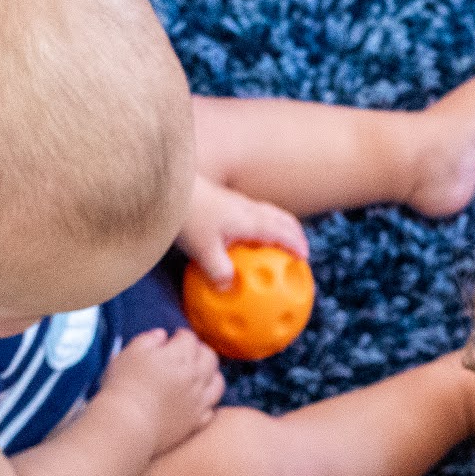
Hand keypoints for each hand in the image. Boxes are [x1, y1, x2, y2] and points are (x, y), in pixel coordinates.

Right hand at [100, 328, 224, 454]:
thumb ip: (148, 340)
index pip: (189, 338)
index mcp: (179, 357)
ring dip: (211, 375)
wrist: (128, 425)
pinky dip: (207, 403)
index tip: (174, 338)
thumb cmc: (124, 386)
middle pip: (210, 357)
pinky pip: (211, 410)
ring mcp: (199, 401)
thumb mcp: (130, 354)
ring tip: (200, 376)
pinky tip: (198, 402)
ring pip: (218, 383)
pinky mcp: (196, 423)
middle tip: (189, 353)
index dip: (181, 336)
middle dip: (201, 351)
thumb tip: (162, 335)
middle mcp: (195, 377)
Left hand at [176, 175, 308, 286]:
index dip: (296, 243)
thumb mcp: (202, 250)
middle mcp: (247, 208)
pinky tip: (244, 235)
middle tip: (299, 248)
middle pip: (280, 217)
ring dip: (278, 225)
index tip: (304, 257)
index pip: (282, 230)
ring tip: (278, 242)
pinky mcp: (222, 200)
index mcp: (249, 219)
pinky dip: (258, 224)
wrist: (170, 187)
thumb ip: (218, 271)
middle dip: (294, 232)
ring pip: (267, 212)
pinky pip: (250, 213)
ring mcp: (235, 202)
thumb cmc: (187, 217)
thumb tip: (229, 289)